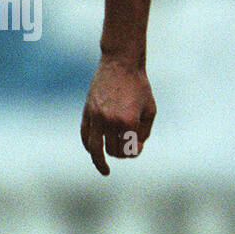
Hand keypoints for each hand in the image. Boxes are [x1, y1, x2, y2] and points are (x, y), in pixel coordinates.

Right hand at [80, 58, 156, 174]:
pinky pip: (85, 135)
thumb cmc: (139, 86)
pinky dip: (89, 146)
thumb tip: (135, 149)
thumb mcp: (149, 110)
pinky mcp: (87, 111)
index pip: (129, 150)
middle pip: (113, 151)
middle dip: (121, 153)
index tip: (138, 147)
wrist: (121, 64)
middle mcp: (111, 121)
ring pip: (95, 149)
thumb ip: (143, 132)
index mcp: (129, 122)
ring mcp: (96, 116)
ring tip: (104, 170)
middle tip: (127, 148)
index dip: (135, 153)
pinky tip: (94, 153)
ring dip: (100, 161)